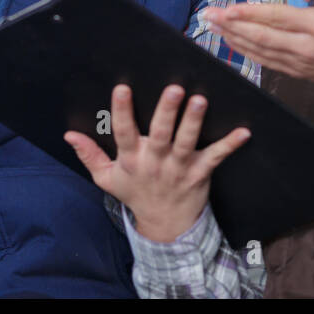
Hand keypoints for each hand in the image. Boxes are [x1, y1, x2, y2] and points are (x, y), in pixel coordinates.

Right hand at [63, 83, 248, 242]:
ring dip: (194, 121)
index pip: (124, 132)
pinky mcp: (200, 173)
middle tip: (174, 89)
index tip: (122, 88)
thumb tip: (69, 134)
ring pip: (187, 141)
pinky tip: (244, 132)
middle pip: (161, 133)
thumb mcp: (107, 178)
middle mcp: (156, 162)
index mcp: (132, 159)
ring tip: (200, 100)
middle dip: (167, 111)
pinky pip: (216, 157)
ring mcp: (179, 168)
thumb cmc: (135, 193)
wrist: (165, 226)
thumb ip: (89, 155)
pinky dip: (230, 145)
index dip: (122, 111)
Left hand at [204, 0, 313, 86]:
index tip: (228, 9)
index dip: (249, 14)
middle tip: (208, 15)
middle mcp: (305, 47)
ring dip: (233, 38)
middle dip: (231, 25)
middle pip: (260, 36)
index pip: (276, 18)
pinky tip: (232, 42)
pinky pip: (266, 62)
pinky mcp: (297, 72)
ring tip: (213, 26)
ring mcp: (300, 62)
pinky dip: (246, 52)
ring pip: (259, 51)